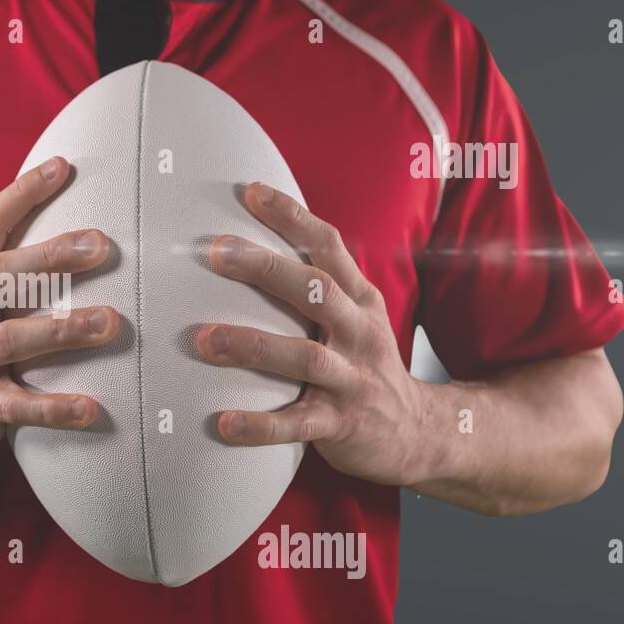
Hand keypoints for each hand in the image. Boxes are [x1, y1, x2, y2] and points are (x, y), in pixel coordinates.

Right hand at [0, 157, 121, 466]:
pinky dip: (54, 408)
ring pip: (12, 338)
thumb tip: (70, 232)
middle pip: (1, 275)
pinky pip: (17, 407)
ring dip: (63, 329)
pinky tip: (91, 409)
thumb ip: (4, 273)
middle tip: (102, 246)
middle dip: (50, 257)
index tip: (61, 166)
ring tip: (109, 322)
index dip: (21, 194)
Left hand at [195, 183, 432, 486]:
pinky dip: (261, 425)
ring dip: (252, 345)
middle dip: (266, 269)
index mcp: (360, 301)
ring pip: (304, 357)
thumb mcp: (356, 318)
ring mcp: (352, 379)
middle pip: (316, 291)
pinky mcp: (340, 424)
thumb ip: (318, 285)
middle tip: (215, 252)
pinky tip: (224, 423)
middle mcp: (359, 333)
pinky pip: (298, 424)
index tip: (250, 192)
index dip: (293, 217)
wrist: (419, 432)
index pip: (330, 247)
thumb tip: (253, 244)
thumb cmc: (365, 365)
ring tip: (204, 339)